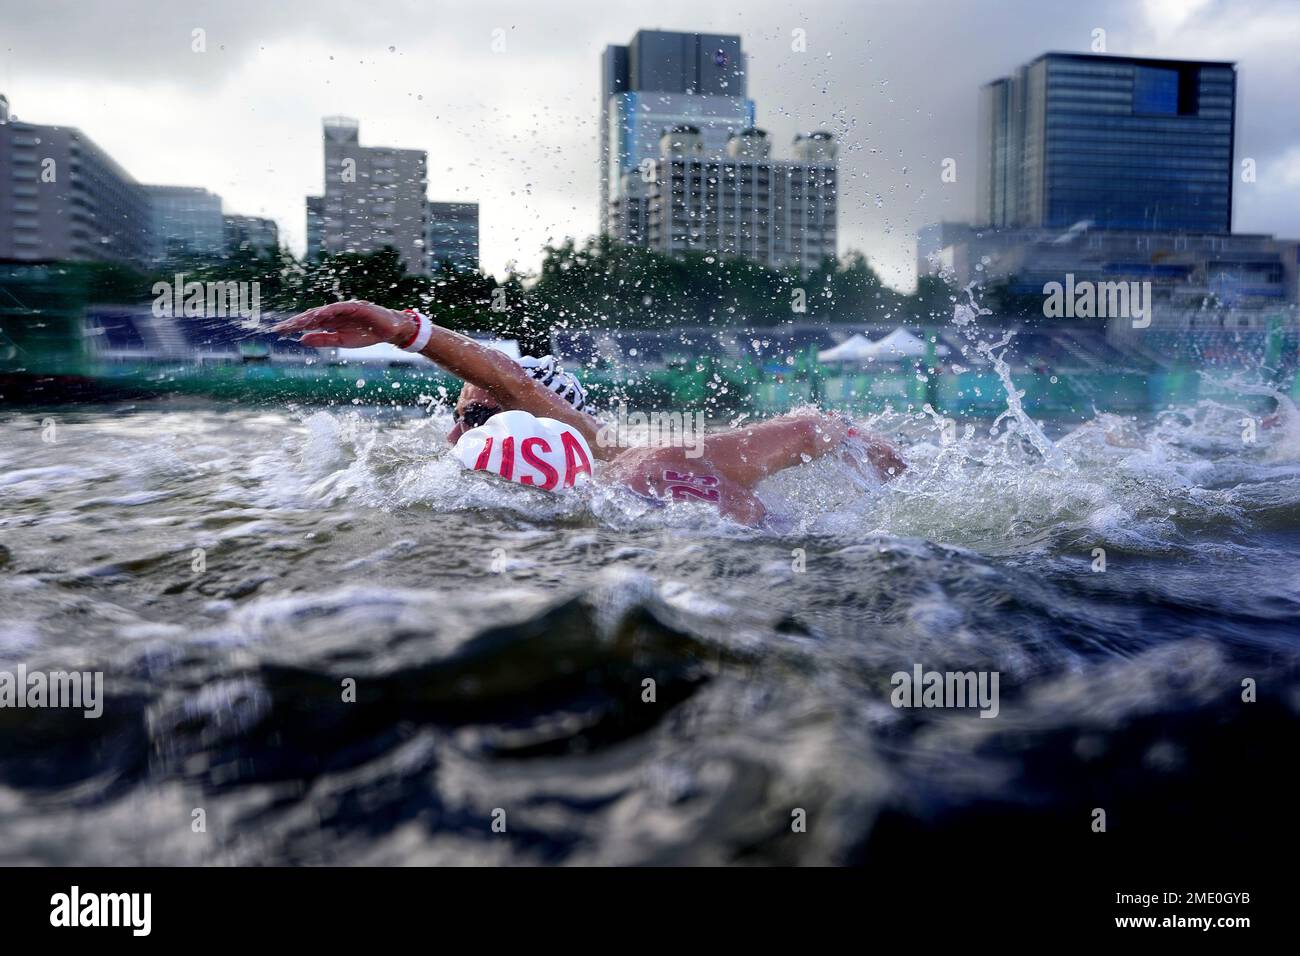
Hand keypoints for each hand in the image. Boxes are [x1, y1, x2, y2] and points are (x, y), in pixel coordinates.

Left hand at [269, 300, 414, 348]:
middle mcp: (334, 313)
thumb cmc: (367, 335)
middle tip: (278, 329)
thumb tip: (301, 339)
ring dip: (307, 318)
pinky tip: (315, 317)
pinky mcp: (355, 306)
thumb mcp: (342, 341)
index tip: (278, 332)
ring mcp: (344, 308)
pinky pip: (338, 309)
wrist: (390, 331)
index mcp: (330, 322)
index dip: (293, 327)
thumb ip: (322, 339)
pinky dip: (326, 312)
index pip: (308, 323)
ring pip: (321, 312)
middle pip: (310, 316)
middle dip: (294, 322)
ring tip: (293, 324)